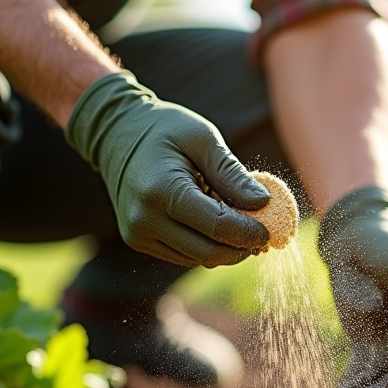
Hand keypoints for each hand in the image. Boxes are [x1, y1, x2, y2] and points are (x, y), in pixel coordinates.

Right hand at [66, 72, 271, 265]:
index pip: (217, 227)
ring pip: (196, 258)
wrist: (115, 133)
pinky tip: (215, 226)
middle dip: (240, 248)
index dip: (249, 233)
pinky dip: (205, 245)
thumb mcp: (203, 139)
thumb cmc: (165, 129)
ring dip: (224, 249)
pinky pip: (182, 254)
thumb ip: (232, 174)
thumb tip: (264, 203)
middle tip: (263, 236)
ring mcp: (138, 234)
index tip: (271, 230)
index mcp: (162, 191)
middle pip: (208, 251)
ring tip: (240, 225)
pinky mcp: (137, 240)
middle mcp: (145, 219)